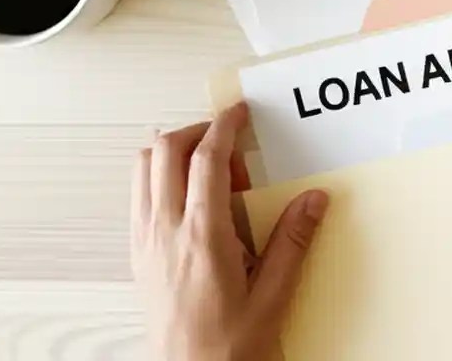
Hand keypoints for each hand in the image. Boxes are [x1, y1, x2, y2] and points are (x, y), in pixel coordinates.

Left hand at [131, 102, 329, 360]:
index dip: (223, 126)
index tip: (238, 113)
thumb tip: (314, 199)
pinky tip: (189, 199)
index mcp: (203, 237)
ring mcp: (145, 242)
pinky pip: (138, 196)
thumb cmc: (227, 348)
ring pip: (143, 169)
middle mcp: (165, 232)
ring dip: (172, 153)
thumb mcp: (273, 296)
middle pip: (165, 151)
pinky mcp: (137, 255)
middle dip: (197, 131)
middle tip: (230, 143)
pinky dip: (158, 179)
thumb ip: (292, 241)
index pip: (206, 160)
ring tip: (209, 170)